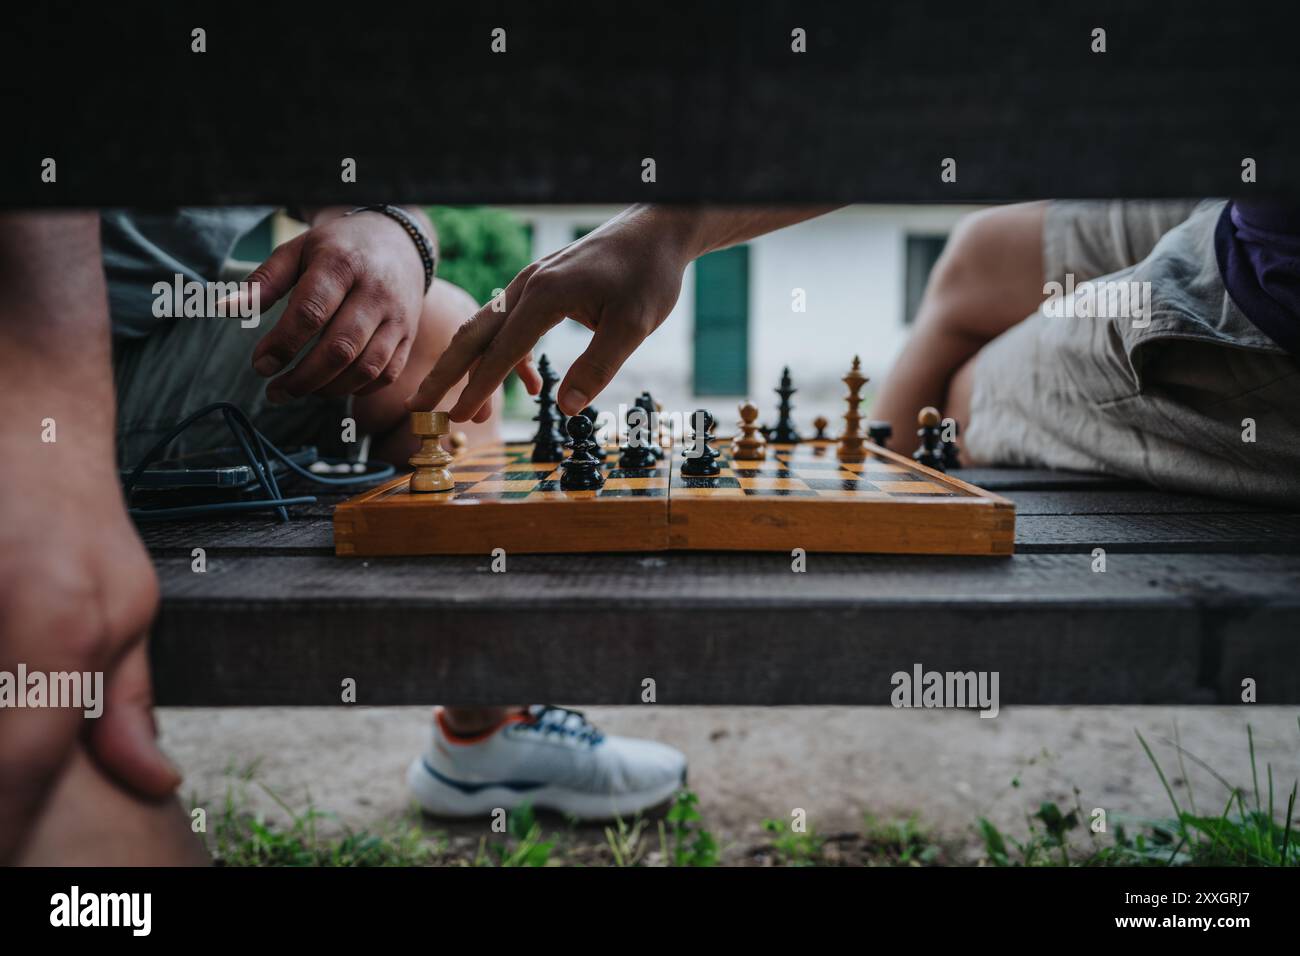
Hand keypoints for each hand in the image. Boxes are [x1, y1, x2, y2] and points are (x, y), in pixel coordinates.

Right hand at [0, 461, 177, 860]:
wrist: (17, 433)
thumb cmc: (74, 518)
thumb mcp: (128, 604)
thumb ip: (125, 702)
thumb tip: (153, 778)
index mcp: (58, 635)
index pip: (19, 769)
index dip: (9, 831)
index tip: (16, 862)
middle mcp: (6, 632)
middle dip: (6, 794)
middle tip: (22, 822)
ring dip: (3, 752)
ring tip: (25, 758)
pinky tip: (10, 691)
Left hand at [247, 210, 427, 401]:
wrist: (398, 242)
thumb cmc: (339, 249)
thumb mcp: (298, 250)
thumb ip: (263, 281)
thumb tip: (225, 308)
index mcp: (342, 264)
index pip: (311, 313)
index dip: (283, 345)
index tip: (260, 365)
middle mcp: (375, 292)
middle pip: (340, 348)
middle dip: (303, 378)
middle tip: (275, 390)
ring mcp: (398, 318)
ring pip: (366, 368)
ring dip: (328, 389)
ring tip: (298, 391)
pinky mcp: (409, 336)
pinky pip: (386, 375)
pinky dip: (356, 389)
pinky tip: (330, 387)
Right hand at [407, 206, 693, 418]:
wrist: (657, 229)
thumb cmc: (648, 275)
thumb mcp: (632, 326)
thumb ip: (597, 368)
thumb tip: (565, 410)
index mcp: (546, 295)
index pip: (502, 350)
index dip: (477, 388)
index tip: (455, 417)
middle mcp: (529, 285)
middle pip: (475, 336)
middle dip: (446, 375)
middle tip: (420, 408)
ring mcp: (532, 282)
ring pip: (489, 331)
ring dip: (475, 370)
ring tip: (469, 411)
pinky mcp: (543, 285)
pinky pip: (513, 324)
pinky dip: (511, 356)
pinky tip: (529, 385)